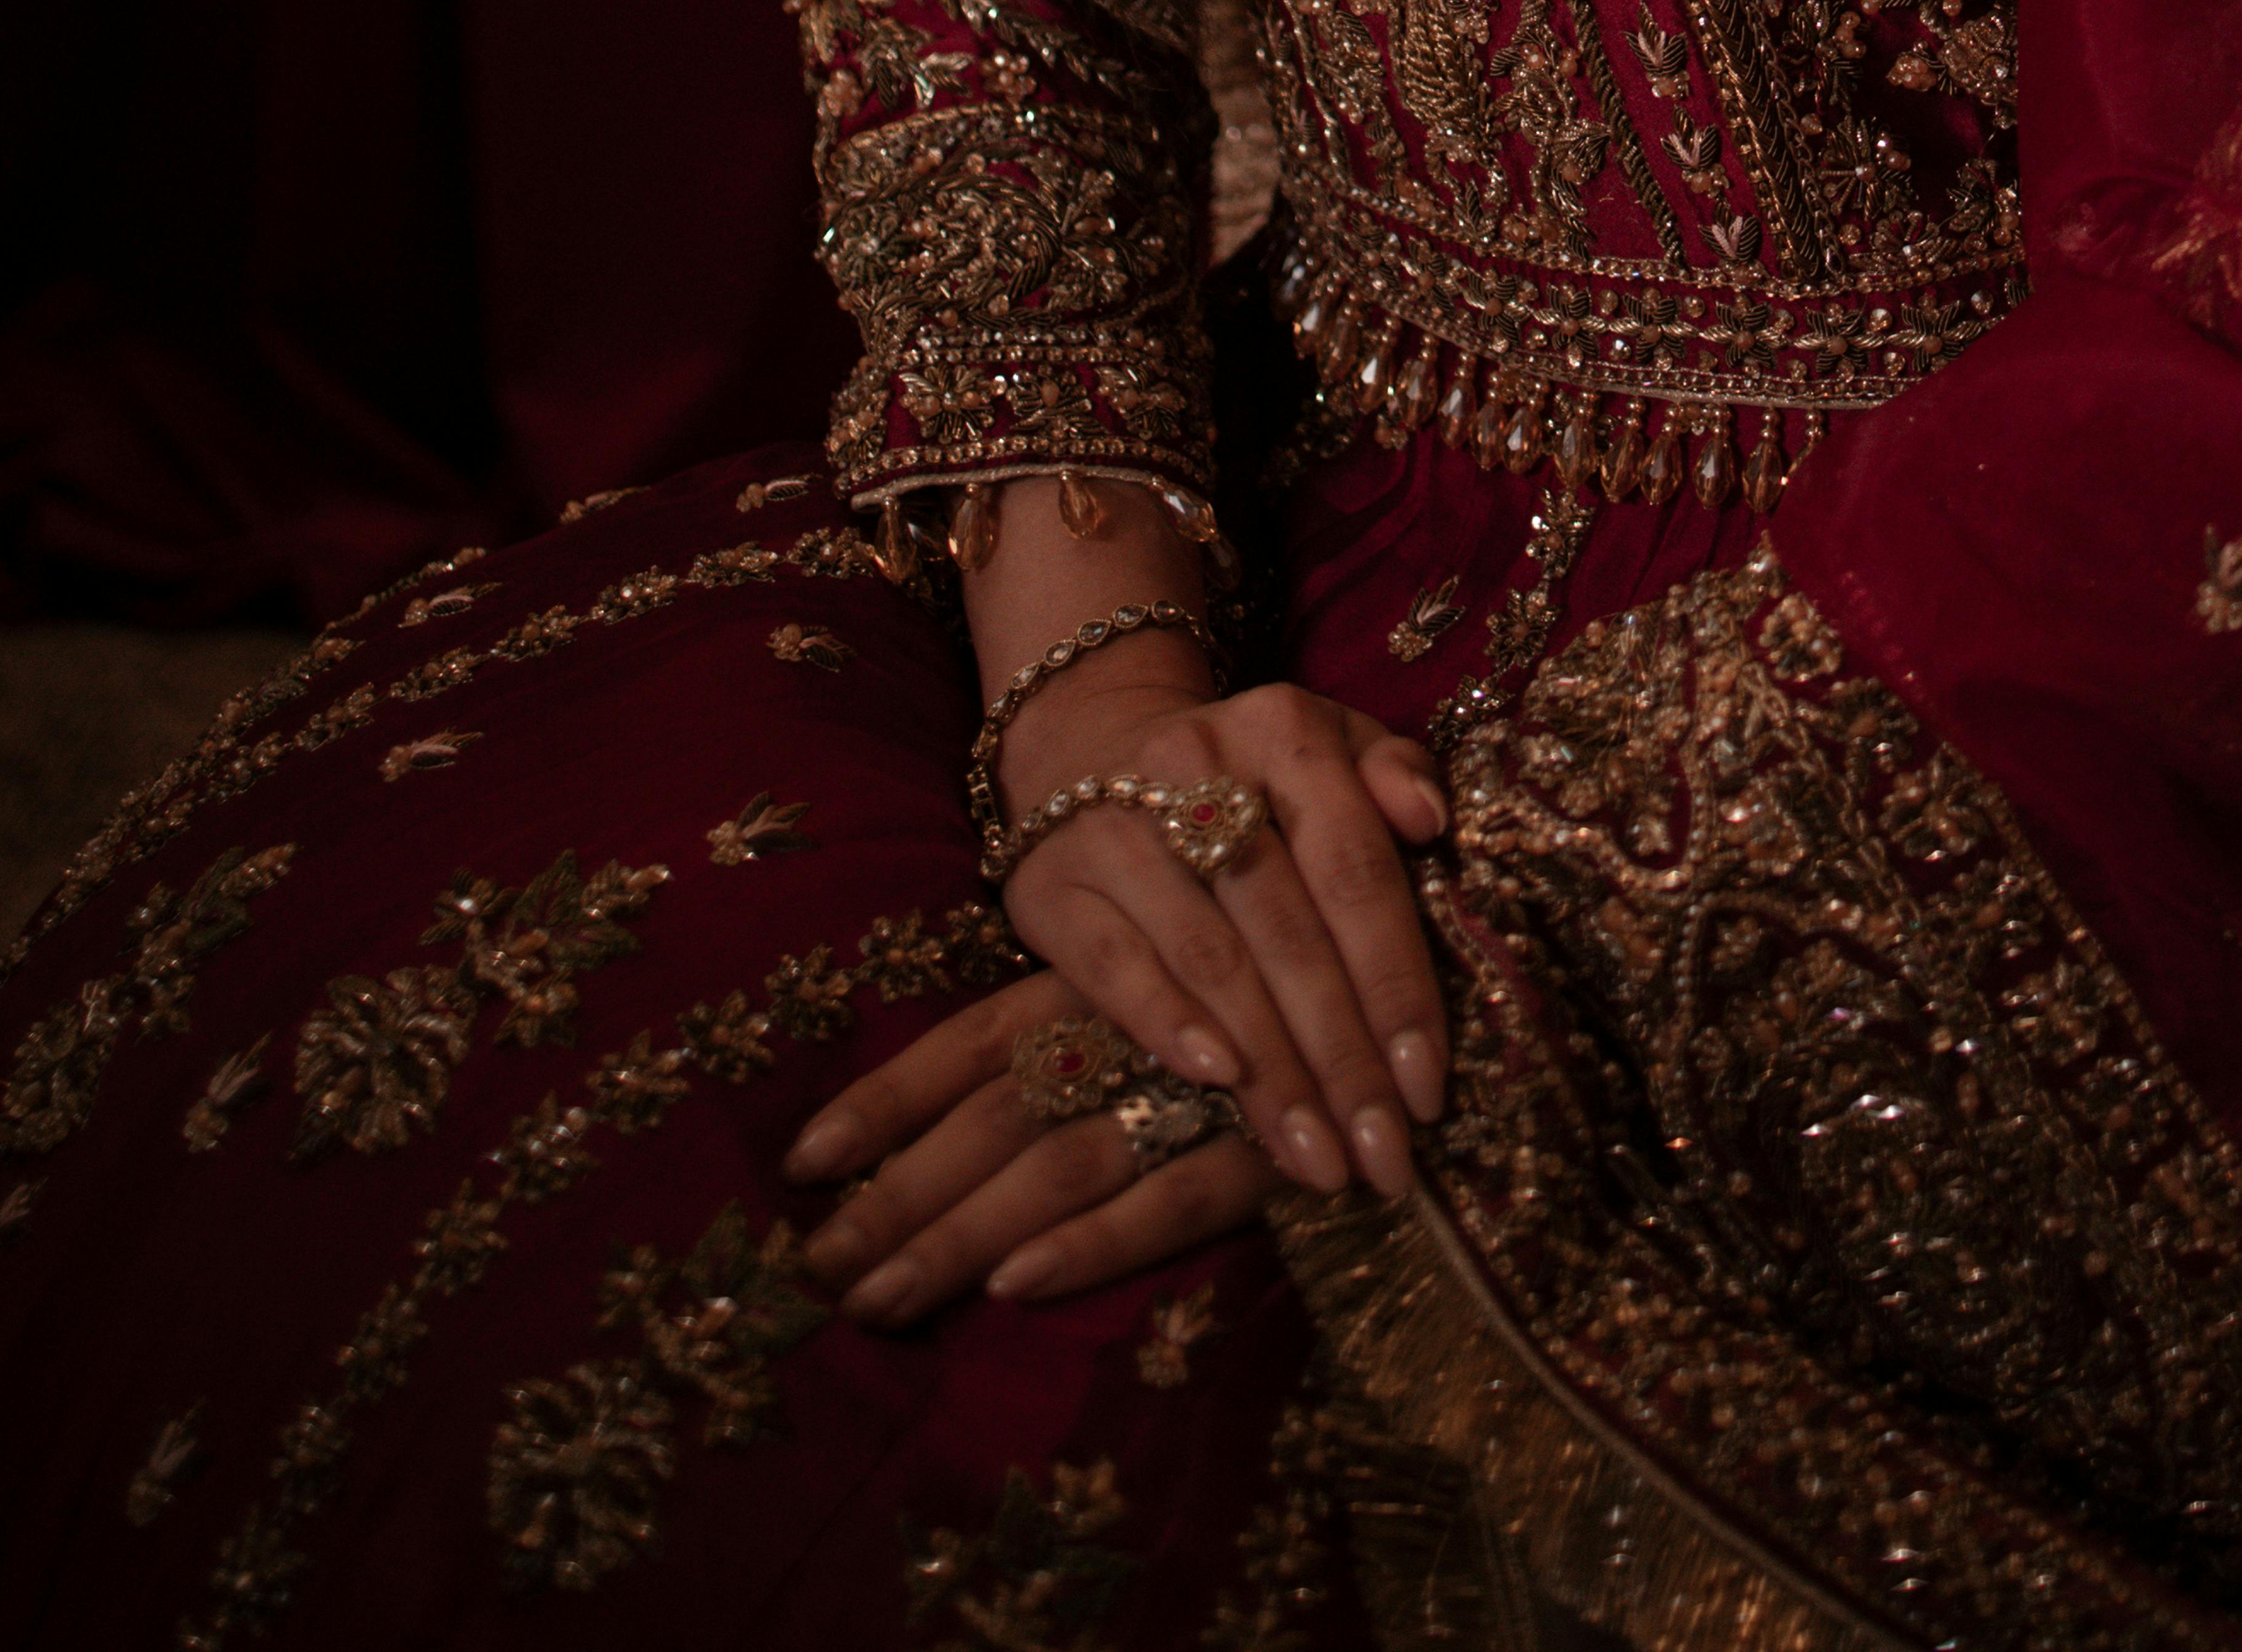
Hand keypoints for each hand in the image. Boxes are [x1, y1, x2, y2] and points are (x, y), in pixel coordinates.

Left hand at [787, 963, 1267, 1322]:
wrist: (1441, 959)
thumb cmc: (1302, 941)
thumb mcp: (1184, 957)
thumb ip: (1076, 1010)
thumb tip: (933, 1089)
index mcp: (1106, 974)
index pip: (969, 1041)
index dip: (886, 1100)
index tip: (800, 1164)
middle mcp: (1136, 1028)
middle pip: (990, 1115)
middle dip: (897, 1196)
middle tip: (815, 1271)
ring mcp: (1198, 1091)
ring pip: (1058, 1163)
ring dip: (961, 1236)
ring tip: (876, 1300)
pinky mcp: (1266, 1148)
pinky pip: (1166, 1200)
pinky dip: (1092, 1241)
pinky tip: (1017, 1283)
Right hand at [991, 673, 1451, 1208]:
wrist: (1089, 750)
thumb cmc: (1247, 773)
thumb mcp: (1328, 746)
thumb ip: (1394, 772)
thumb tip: (1431, 819)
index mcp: (1287, 733)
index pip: (1356, 871)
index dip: (1396, 984)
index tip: (1430, 1088)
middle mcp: (1199, 770)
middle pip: (1288, 933)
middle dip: (1343, 1059)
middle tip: (1384, 1158)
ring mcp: (1118, 829)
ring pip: (1212, 964)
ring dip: (1273, 1075)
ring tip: (1321, 1160)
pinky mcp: (1055, 886)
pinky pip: (1117, 968)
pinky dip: (1169, 1028)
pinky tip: (1221, 1086)